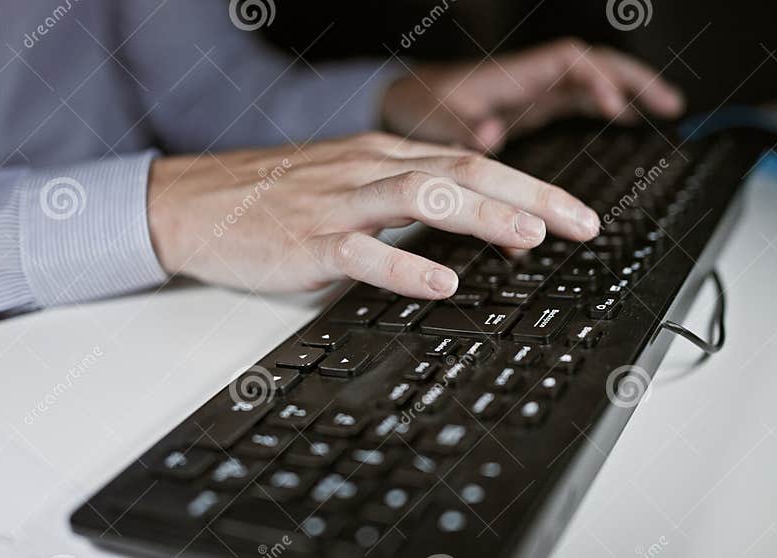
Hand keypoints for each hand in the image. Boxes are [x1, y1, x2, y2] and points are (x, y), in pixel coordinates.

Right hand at [147, 133, 599, 299]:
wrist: (196, 202)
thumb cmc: (274, 198)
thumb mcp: (348, 184)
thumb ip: (409, 201)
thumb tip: (478, 230)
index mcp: (382, 156)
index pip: (470, 161)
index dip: (530, 185)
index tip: (574, 213)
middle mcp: (368, 171)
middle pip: (461, 172)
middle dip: (529, 195)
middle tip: (580, 224)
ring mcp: (338, 204)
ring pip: (421, 198)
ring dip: (481, 216)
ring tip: (530, 237)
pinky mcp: (308, 242)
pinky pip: (363, 251)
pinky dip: (406, 266)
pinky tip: (443, 282)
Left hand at [382, 38, 684, 151]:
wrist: (404, 104)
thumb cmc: (420, 105)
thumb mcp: (433, 119)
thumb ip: (460, 129)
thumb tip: (489, 138)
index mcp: (512, 74)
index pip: (568, 63)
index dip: (594, 78)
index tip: (612, 104)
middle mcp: (531, 79)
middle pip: (595, 65)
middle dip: (634, 80)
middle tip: (670, 105)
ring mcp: (536, 93)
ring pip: (594, 82)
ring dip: (632, 92)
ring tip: (669, 110)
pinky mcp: (535, 110)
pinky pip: (582, 101)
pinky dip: (609, 108)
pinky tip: (631, 122)